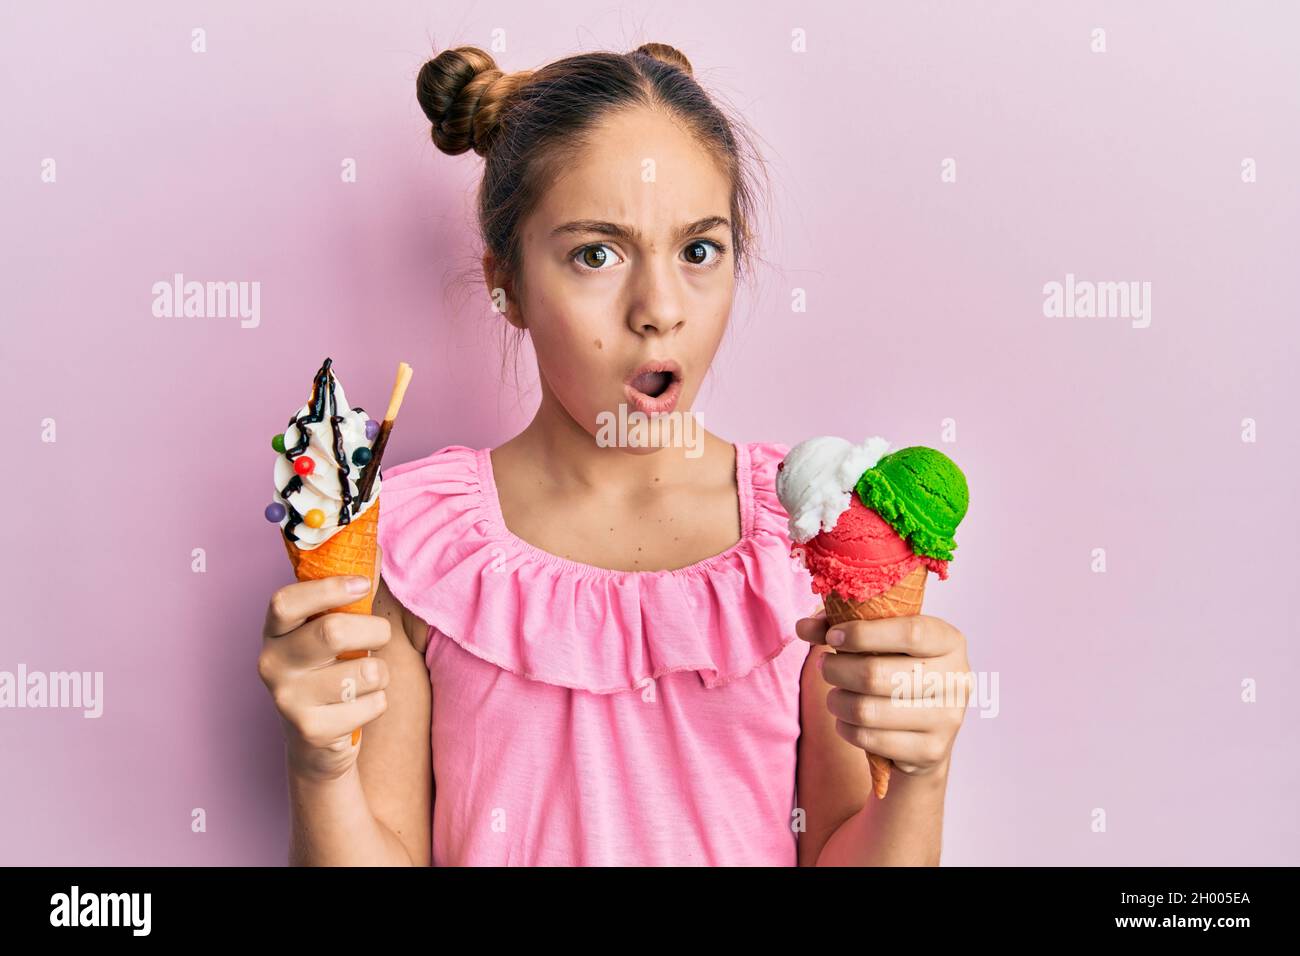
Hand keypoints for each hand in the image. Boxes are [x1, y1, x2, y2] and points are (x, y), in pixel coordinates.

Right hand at [258, 566, 391, 781]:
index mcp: (275, 631)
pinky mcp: (311, 730)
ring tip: (365, 677)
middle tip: (379, 636)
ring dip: (379, 671)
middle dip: (374, 630)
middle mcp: (272, 663)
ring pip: (362, 670)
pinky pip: (372, 704)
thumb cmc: (330, 669)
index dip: (328, 588)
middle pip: (332, 632)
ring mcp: (287, 700)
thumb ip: (351, 591)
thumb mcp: (333, 627)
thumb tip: (375, 548)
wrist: (315, 739)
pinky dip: (379, 702)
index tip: (362, 585)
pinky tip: (358, 706)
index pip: (285, 601)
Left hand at [796, 607, 969, 779]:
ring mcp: (946, 718)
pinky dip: (846, 728)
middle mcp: (956, 679)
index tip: (833, 636)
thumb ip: (843, 627)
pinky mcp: (930, 750)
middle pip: (876, 674)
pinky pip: (869, 739)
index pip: (909, 632)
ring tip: (834, 694)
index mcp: (949, 641)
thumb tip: (803, 626)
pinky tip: (847, 719)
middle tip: (825, 666)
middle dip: (837, 670)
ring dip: (837, 701)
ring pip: (867, 710)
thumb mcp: (881, 641)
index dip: (863, 634)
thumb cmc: (900, 670)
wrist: (928, 728)